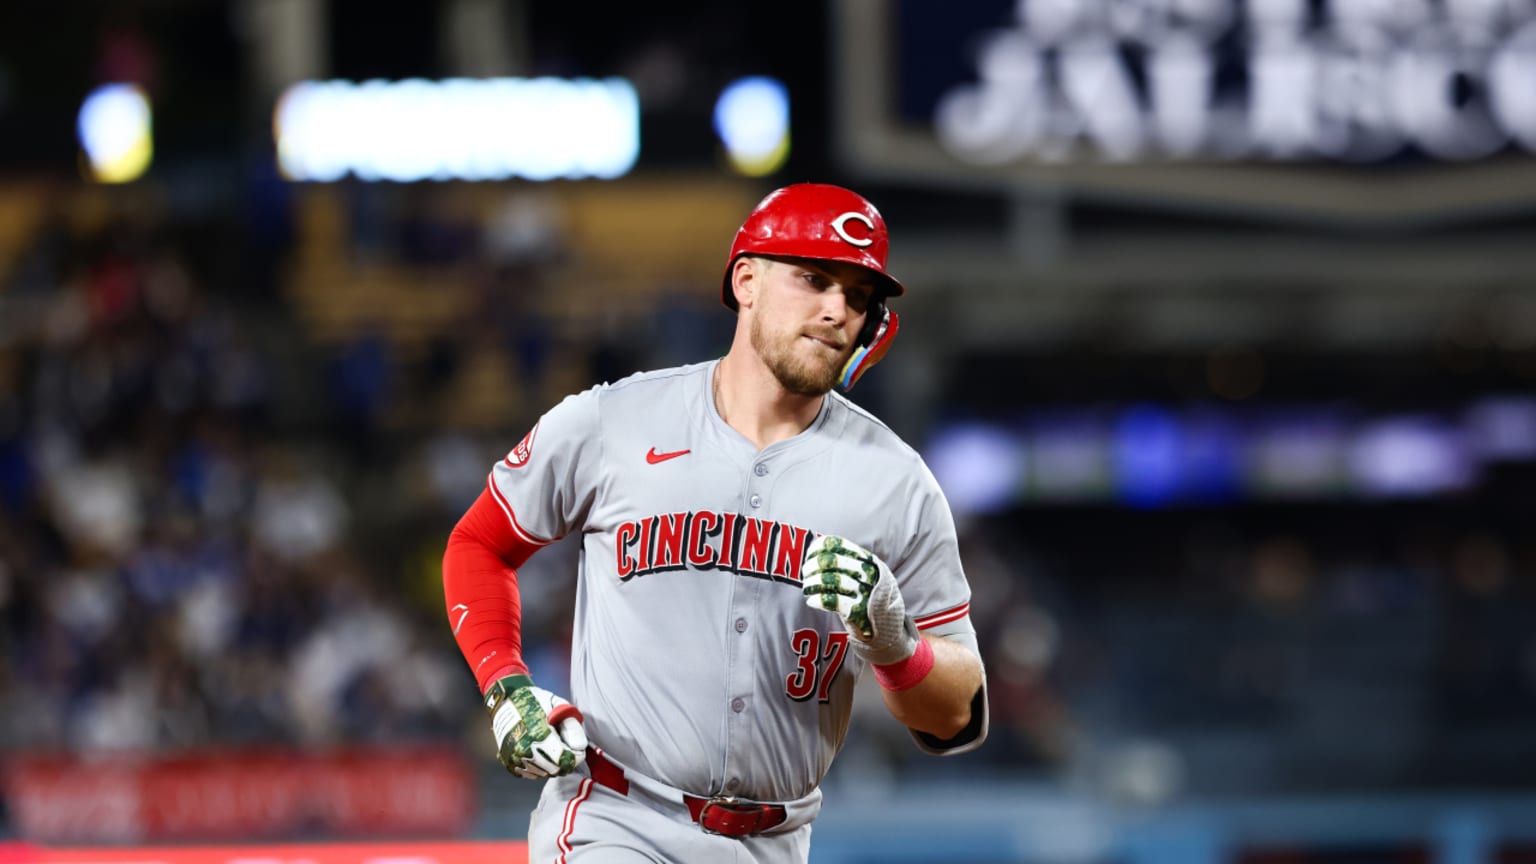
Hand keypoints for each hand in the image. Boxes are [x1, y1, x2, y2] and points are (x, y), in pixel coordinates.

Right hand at [484, 674, 587, 778]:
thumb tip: (579, 747)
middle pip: (556, 769)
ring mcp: (515, 759)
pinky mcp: (509, 763)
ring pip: (544, 773)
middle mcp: (524, 752)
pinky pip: (531, 773)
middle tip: (563, 742)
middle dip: (565, 759)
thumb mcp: (559, 705)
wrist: (505, 699)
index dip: (575, 754)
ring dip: (552, 763)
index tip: (574, 744)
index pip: (566, 761)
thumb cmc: (534, 700)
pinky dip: (539, 766)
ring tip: (550, 744)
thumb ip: (572, 727)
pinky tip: (539, 750)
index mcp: (538, 737)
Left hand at [801, 535, 918, 664]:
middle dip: (813, 565)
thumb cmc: (872, 598)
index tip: (810, 553)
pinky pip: (833, 601)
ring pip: (832, 580)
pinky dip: (818, 600)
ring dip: (813, 582)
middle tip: (805, 571)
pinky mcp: (859, 612)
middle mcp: (869, 574)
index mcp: (870, 561)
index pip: (841, 545)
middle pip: (833, 561)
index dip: (821, 548)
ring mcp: (865, 593)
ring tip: (807, 587)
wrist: (889, 630)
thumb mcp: (870, 575)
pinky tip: (812, 601)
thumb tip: (817, 550)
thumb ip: (850, 563)